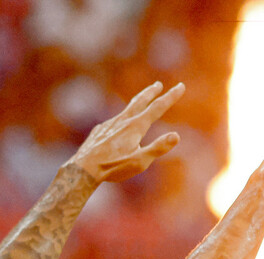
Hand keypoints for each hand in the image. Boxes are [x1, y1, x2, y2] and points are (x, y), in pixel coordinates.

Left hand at [69, 81, 184, 183]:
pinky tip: (118, 125)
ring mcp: (109, 124)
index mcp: (135, 126)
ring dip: (136, 103)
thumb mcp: (139, 161)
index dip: (171, 97)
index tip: (180, 86)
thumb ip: (158, 148)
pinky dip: (120, 119)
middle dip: (151, 93)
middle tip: (158, 84)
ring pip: (126, 110)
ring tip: (141, 100)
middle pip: (140, 102)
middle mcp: (122, 121)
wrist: (83, 169)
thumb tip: (176, 136)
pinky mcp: (99, 131)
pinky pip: (113, 122)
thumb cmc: (112, 167)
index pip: (157, 108)